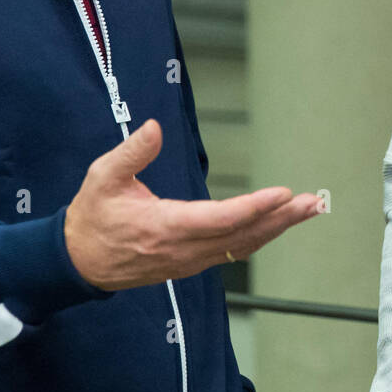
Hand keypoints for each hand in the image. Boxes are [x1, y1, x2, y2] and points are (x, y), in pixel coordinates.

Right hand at [64, 118, 323, 290]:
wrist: (78, 262)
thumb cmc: (92, 216)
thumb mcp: (102, 177)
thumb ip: (131, 153)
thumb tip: (154, 128)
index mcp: (164, 226)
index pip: (219, 219)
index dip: (254, 207)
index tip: (282, 194)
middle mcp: (183, 249)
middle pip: (242, 236)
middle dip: (281, 219)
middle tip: (313, 203)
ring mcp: (189, 260)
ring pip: (242, 245)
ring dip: (277, 228)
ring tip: (307, 210)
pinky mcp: (191, 263)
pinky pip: (233, 251)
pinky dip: (259, 236)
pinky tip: (277, 224)